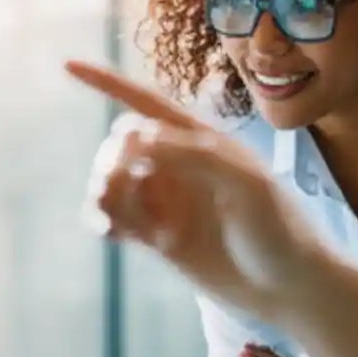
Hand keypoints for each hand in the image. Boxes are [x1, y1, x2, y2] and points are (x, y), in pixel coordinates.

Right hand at [68, 61, 326, 321]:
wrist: (290, 291)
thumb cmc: (280, 230)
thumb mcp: (246, 185)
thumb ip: (194, 156)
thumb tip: (135, 134)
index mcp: (203, 140)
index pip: (147, 102)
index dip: (108, 83)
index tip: (67, 66)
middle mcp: (181, 166)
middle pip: (119, 143)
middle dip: (111, 160)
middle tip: (124, 189)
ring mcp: (168, 201)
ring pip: (111, 181)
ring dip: (105, 193)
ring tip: (126, 224)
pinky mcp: (158, 238)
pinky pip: (114, 217)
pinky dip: (103, 219)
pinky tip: (110, 232)